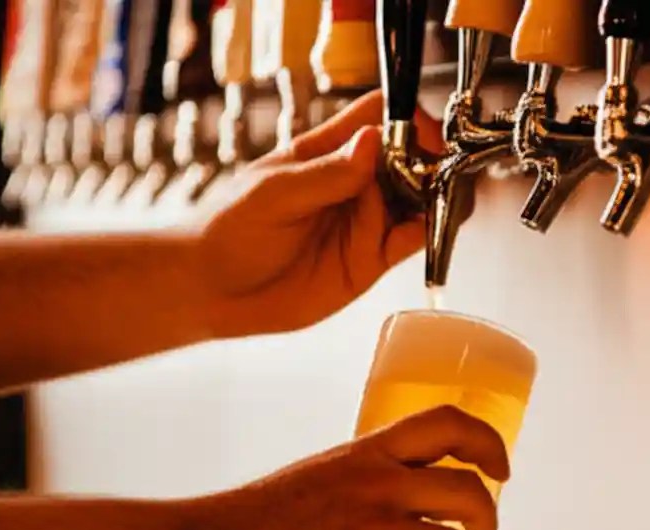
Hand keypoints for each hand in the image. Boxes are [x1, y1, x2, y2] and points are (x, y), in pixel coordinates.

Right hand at [184, 406, 509, 529]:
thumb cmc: (254, 524)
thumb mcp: (318, 478)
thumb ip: (359, 485)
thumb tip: (388, 504)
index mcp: (367, 456)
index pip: (447, 424)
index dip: (488, 442)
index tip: (501, 467)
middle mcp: (380, 487)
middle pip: (470, 492)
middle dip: (490, 524)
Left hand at [192, 91, 443, 338]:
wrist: (212, 291)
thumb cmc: (229, 231)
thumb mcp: (273, 194)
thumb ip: (325, 173)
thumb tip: (372, 141)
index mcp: (327, 152)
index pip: (379, 117)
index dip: (408, 120)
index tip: (423, 139)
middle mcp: (354, 183)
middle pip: (411, 157)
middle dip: (432, 161)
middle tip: (436, 176)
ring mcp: (365, 221)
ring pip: (420, 199)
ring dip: (437, 197)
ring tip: (437, 204)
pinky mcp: (372, 259)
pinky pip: (412, 241)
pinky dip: (430, 234)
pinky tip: (428, 231)